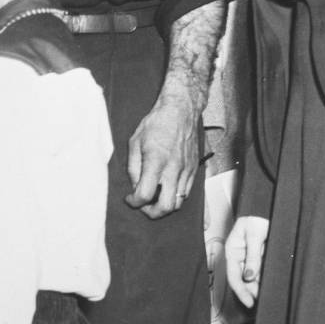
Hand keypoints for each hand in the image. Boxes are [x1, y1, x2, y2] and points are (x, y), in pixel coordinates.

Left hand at [126, 91, 201, 218]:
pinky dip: (175, 197)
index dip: (134, 202)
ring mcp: (187, 171)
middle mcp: (174, 169)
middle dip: (152, 212)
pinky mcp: (194, 170)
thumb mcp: (135, 142)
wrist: (181, 110)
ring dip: (164, 206)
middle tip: (143, 206)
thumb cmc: (157, 123)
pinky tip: (165, 189)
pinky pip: (186, 193)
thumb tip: (135, 186)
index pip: (145, 194)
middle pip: (166, 207)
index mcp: (156, 162)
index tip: (130, 199)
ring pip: (178, 203)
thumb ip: (133, 168)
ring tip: (154, 199)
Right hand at [225, 215, 269, 308]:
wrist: (268, 208)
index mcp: (232, 251)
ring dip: (259, 286)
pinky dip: (264, 279)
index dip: (241, 291)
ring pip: (252, 278)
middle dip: (251, 291)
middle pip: (242, 280)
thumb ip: (253, 256)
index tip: (250, 302)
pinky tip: (271, 284)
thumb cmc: (257, 217)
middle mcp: (239, 257)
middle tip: (263, 299)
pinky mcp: (260, 257)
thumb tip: (249, 276)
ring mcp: (250, 258)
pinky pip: (260, 272)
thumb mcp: (255, 236)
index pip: (233, 276)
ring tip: (269, 293)